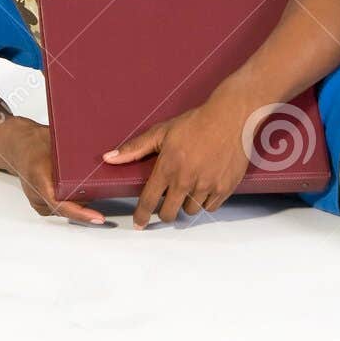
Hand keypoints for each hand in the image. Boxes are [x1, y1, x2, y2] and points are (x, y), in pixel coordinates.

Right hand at [5, 121, 105, 223]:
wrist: (19, 147)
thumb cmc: (35, 144)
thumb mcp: (55, 145)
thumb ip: (74, 156)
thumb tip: (102, 157)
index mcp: (40, 181)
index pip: (62, 205)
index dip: (82, 214)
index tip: (98, 218)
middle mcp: (39, 197)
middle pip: (68, 208)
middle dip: (89, 206)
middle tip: (111, 199)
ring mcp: (40, 202)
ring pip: (67, 208)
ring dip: (84, 203)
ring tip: (104, 193)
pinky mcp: (44, 203)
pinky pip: (64, 205)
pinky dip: (77, 201)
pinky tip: (91, 192)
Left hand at [102, 93, 254, 227]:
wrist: (230, 117)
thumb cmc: (196, 123)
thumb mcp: (162, 131)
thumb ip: (134, 148)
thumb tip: (109, 158)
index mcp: (167, 168)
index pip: (148, 201)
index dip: (141, 216)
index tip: (139, 223)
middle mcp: (186, 181)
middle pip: (169, 213)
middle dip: (164, 213)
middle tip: (166, 206)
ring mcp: (207, 186)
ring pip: (190, 211)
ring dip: (186, 206)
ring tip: (188, 193)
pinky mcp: (225, 188)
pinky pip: (210, 207)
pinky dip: (205, 202)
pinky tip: (204, 190)